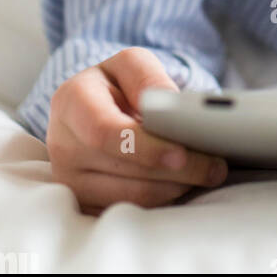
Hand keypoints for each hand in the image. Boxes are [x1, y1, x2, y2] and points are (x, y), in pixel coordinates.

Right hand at [46, 47, 228, 214]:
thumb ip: (150, 80)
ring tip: (205, 173)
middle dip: (175, 171)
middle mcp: (62, 144)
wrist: (93, 105)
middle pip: (123, 170)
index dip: (145, 147)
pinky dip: (160, 201)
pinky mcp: (81, 203)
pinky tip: (180, 184)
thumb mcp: (132, 65)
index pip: (105, 132)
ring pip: (129, 197)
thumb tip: (172, 110)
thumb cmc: (117, 83)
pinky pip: (126, 211)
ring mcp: (68, 179)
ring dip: (173, 188)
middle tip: (214, 167)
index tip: (182, 154)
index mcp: (72, 100)